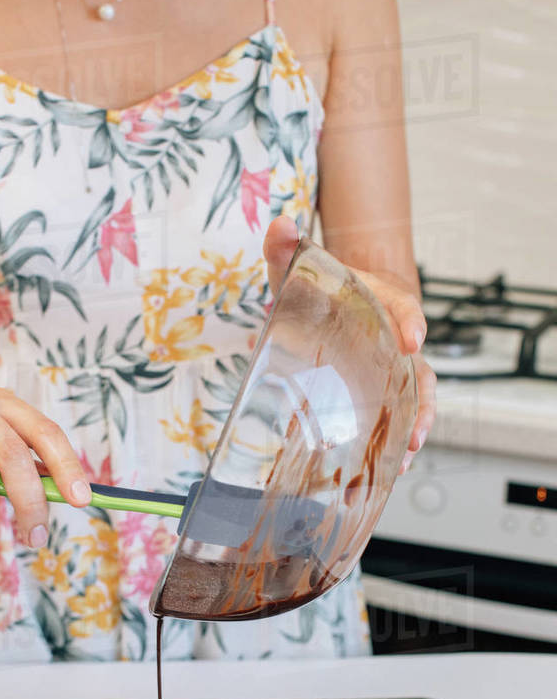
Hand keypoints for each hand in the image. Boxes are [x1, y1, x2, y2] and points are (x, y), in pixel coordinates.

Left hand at [263, 216, 435, 472]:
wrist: (341, 300)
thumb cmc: (327, 287)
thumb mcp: (304, 267)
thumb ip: (288, 249)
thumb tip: (278, 226)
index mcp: (383, 304)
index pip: (404, 308)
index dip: (410, 321)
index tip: (413, 338)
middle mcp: (396, 342)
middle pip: (419, 371)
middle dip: (421, 402)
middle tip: (415, 431)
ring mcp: (393, 372)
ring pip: (414, 401)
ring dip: (413, 431)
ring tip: (404, 458)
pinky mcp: (382, 395)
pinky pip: (395, 420)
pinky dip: (393, 446)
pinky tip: (387, 472)